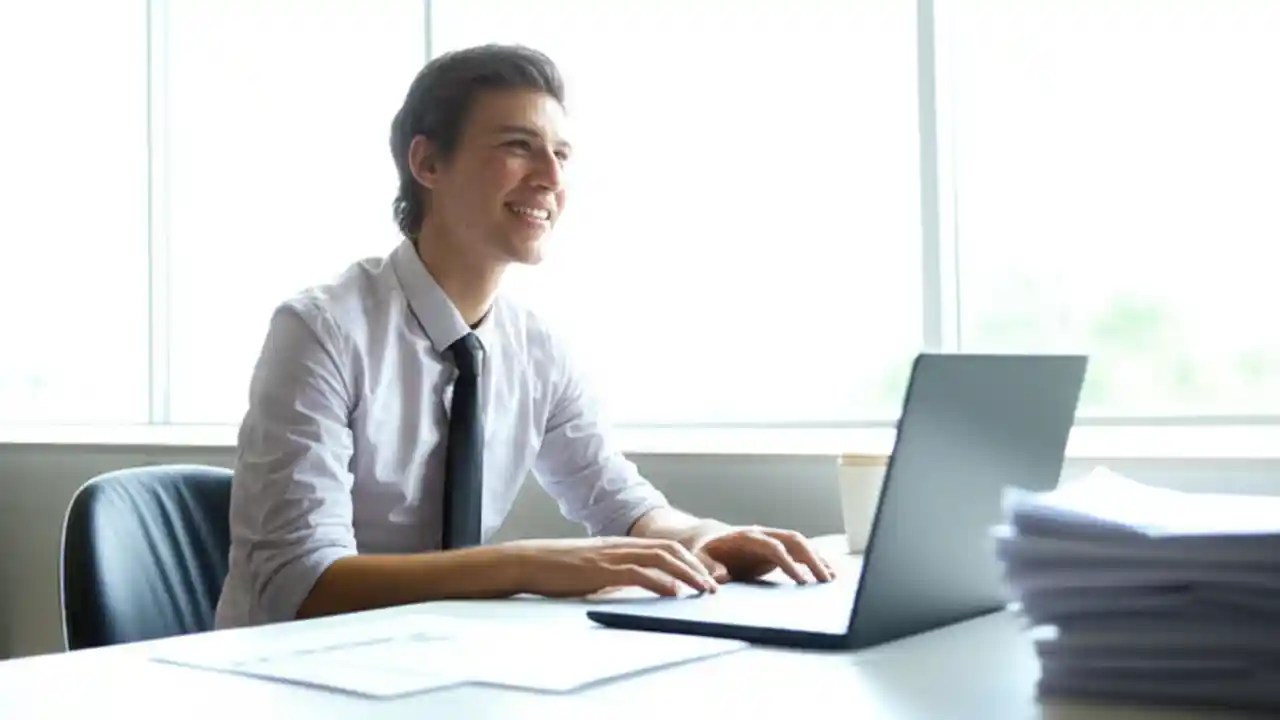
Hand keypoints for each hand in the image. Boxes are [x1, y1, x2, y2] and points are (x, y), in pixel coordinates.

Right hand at [500, 537, 719, 597]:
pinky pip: (638, 573)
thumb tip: (634, 589)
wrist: (528, 561)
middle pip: (669, 549)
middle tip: (714, 585)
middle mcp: (620, 545)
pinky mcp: (601, 570)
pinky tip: (673, 593)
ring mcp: (611, 556)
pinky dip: (660, 582)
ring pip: (660, 558)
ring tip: (703, 590)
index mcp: (619, 545)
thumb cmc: (556, 569)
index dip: (687, 560)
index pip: (662, 547)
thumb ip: (613, 575)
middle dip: (695, 566)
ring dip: (686, 574)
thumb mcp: (591, 570)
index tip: (704, 576)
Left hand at [690, 526, 834, 584]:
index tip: (801, 580)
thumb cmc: (701, 552)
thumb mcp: (697, 559)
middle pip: (793, 540)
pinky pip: (800, 552)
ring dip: (817, 559)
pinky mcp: (776, 549)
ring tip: (832, 579)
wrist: (706, 540)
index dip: (787, 562)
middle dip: (811, 558)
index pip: (772, 546)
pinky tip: (827, 575)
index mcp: (745, 537)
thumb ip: (707, 566)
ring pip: (801, 544)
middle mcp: (762, 534)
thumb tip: (718, 577)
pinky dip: (814, 561)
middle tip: (825, 580)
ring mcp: (771, 539)